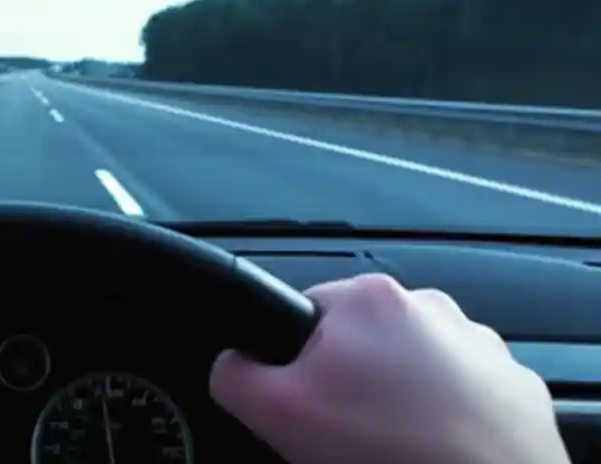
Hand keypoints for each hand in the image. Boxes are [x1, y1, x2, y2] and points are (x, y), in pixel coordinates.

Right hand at [209, 273, 568, 463]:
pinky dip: (449, 423)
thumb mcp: (275, 414)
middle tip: (349, 434)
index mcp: (368, 297)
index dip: (298, 366)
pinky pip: (465, 399)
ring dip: (402, 402)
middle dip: (353, 384)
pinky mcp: (516, 389)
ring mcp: (482, 347)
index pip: (306, 315)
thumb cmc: (393, 453)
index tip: (310, 404)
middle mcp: (431, 307)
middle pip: (362, 343)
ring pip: (416, 371)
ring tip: (397, 448)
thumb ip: (234, 374)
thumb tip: (230, 363)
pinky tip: (435, 453)